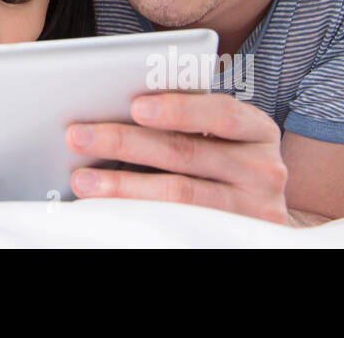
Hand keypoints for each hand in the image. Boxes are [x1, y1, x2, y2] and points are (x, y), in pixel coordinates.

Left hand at [65, 92, 289, 224]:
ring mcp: (254, 209)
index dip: (178, 108)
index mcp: (257, 130)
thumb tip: (119, 106)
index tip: (135, 106)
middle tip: (79, 136)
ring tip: (82, 179)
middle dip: (125, 141)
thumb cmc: (228, 166)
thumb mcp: (222, 139)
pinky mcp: (235, 237)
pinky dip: (140, 214)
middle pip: (186, 152)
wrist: (264, 221)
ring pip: (179, 193)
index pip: (220, 113)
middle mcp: (263, 169)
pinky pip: (181, 225)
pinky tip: (109, 210)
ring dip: (123, 184)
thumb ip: (186, 121)